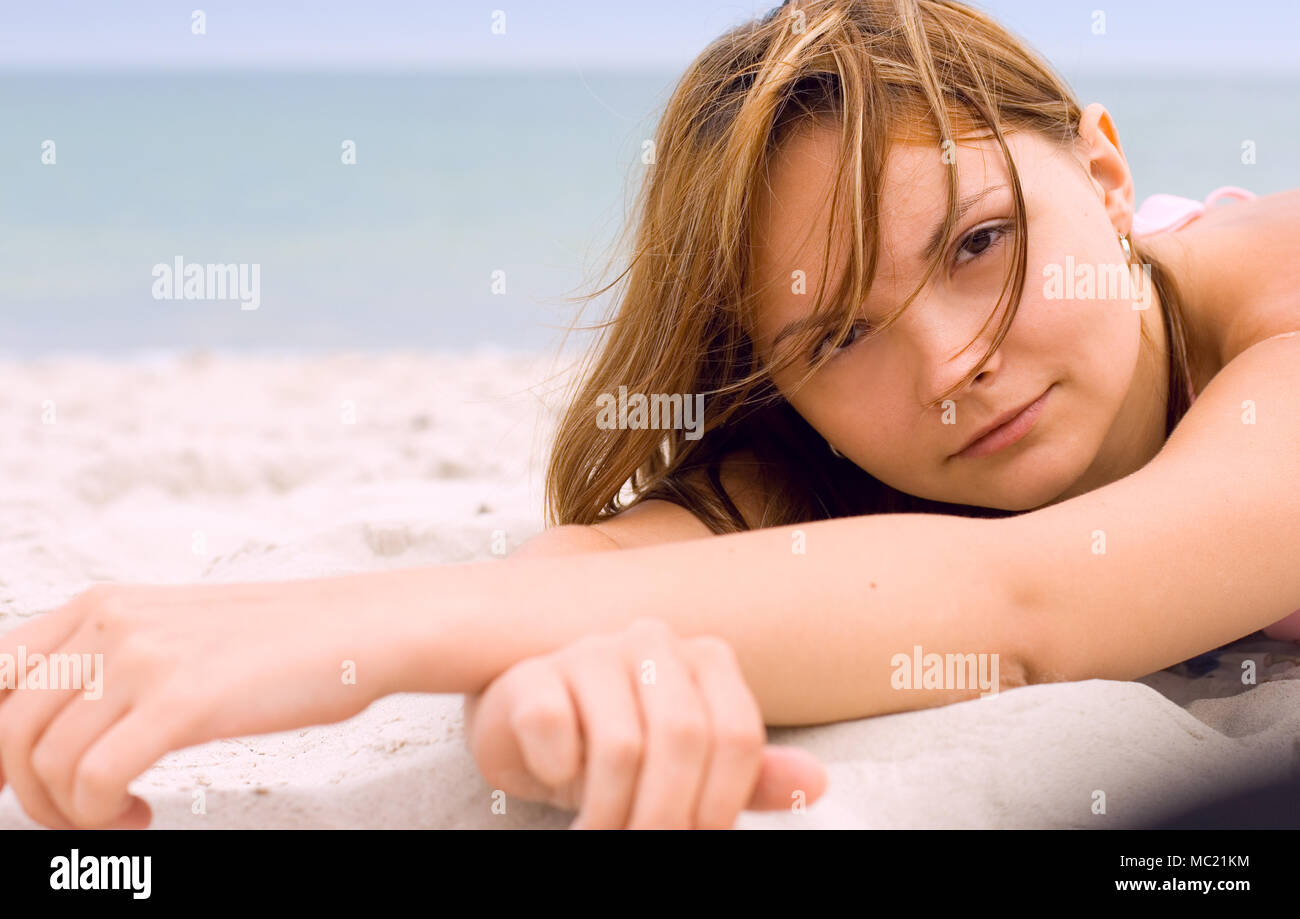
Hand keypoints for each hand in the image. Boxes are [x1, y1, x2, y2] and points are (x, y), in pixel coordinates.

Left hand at [0, 580, 395, 828]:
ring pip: (46, 762)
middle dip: (30, 793)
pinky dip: (103, 816)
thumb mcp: (176, 632)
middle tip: (76, 816)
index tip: (24, 780)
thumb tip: (46, 732)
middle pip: (7, 728)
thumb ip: (110, 662)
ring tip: (119, 817)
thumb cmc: (282, 643)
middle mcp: (111, 621)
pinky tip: (142, 814)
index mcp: (102, 603)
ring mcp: (144, 657)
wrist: (360, 629)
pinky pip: (95, 780)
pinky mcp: (182, 699)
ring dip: (71, 814)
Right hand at [464, 617, 827, 828]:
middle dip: (666, 814)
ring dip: (610, 810)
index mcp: (705, 659)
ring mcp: (590, 651)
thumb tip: (816, 783)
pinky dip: (557, 772)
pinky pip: (555, 728)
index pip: (738, 733)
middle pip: (683, 737)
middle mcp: (653, 641)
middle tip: (643, 845)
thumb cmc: (616, 751)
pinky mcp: (532, 674)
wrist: (525, 737)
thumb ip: (748, 777)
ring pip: (621, 744)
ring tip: (600, 832)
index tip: (697, 837)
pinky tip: (556, 779)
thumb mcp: (689, 771)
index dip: (722, 802)